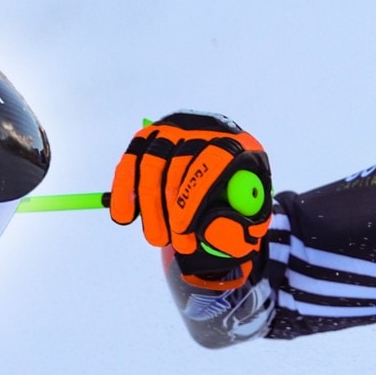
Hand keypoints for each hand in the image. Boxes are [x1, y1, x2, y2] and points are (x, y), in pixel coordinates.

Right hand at [108, 113, 271, 290]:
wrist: (221, 173)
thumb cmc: (238, 200)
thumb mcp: (251, 217)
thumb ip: (240, 229)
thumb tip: (214, 232)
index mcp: (238, 145)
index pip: (211, 162)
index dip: (193, 197)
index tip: (183, 230)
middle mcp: (204, 129)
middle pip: (179, 163)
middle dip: (171, 209)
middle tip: (174, 245)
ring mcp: (175, 130)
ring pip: (151, 164)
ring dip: (149, 206)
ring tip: (157, 239)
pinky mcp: (149, 136)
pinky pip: (130, 162)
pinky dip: (124, 190)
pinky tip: (124, 217)